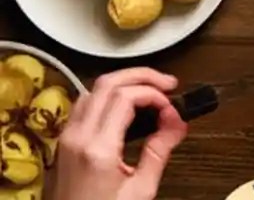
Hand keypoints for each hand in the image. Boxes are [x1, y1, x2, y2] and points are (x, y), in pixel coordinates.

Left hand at [48, 68, 187, 199]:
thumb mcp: (140, 191)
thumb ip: (159, 151)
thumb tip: (176, 122)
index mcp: (98, 149)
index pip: (126, 97)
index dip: (155, 94)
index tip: (173, 109)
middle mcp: (77, 137)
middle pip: (107, 83)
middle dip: (142, 76)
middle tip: (168, 84)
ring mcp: (66, 138)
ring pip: (93, 89)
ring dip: (123, 83)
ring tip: (150, 92)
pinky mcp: (64, 143)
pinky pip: (84, 105)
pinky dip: (108, 97)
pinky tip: (126, 106)